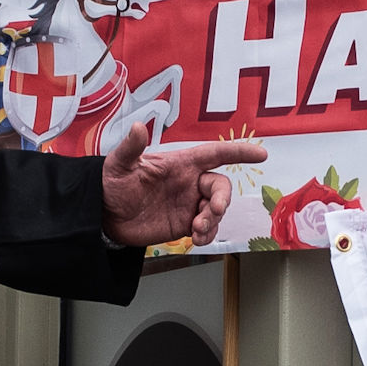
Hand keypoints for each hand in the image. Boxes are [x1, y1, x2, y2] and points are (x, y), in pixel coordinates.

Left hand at [99, 122, 267, 248]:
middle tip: (211, 211)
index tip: (261, 154)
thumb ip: (131, 148)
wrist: (105, 216)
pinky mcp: (184, 225)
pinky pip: (207, 229)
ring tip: (197, 230)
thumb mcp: (119, 165)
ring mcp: (189, 204)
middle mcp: (189, 183)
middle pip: (220, 186)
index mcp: (180, 164)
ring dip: (213, 220)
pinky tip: (196, 239)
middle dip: (222, 198)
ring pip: (216, 211)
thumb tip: (136, 126)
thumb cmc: (112, 184)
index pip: (215, 154)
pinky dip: (208, 235)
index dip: (239, 152)